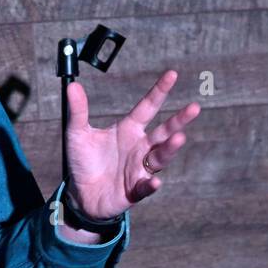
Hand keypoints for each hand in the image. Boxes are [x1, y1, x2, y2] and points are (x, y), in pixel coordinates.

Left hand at [62, 69, 199, 218]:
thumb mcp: (77, 133)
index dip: (159, 91)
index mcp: (129, 129)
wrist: (80, 193)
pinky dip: (150, 184)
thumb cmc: (83, 161)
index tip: (172, 74)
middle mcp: (139, 147)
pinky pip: (145, 187)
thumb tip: (73, 85)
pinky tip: (155, 181)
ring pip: (160, 157)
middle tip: (194, 108)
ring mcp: (139, 169)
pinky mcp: (134, 190)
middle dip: (179, 121)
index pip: (147, 107)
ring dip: (169, 148)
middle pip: (163, 131)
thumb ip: (78, 111)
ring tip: (179, 138)